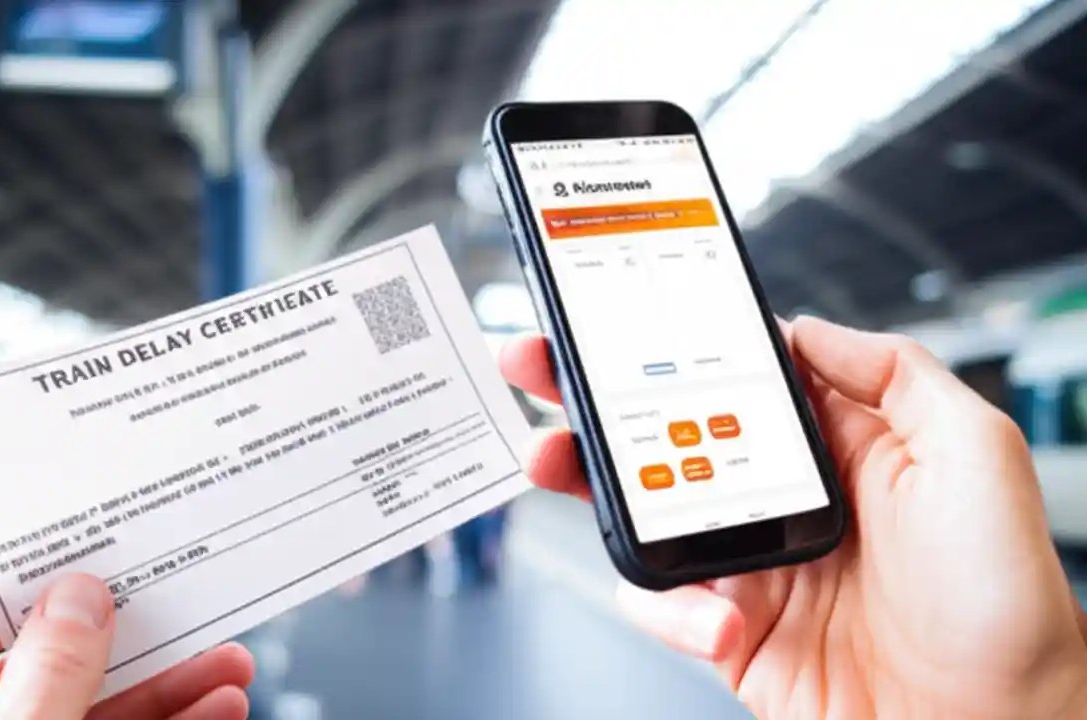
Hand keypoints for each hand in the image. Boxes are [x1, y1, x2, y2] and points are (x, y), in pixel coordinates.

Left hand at [0, 574, 253, 719]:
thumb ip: (45, 676)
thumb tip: (80, 593)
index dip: (35, 592)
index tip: (106, 563)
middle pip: (45, 673)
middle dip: (133, 645)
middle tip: (195, 609)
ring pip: (95, 717)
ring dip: (170, 692)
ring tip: (232, 667)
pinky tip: (214, 712)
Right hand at [500, 316, 1086, 718]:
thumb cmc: (1000, 603)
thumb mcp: (976, 452)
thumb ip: (895, 372)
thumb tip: (807, 327)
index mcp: (833, 444)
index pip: (730, 374)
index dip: (667, 341)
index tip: (611, 314)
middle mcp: (780, 494)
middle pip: (664, 430)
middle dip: (591, 394)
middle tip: (538, 363)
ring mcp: (746, 561)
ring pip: (640, 508)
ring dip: (585, 481)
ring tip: (555, 462)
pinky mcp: (725, 627)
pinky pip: (659, 601)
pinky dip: (669, 607)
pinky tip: (717, 618)